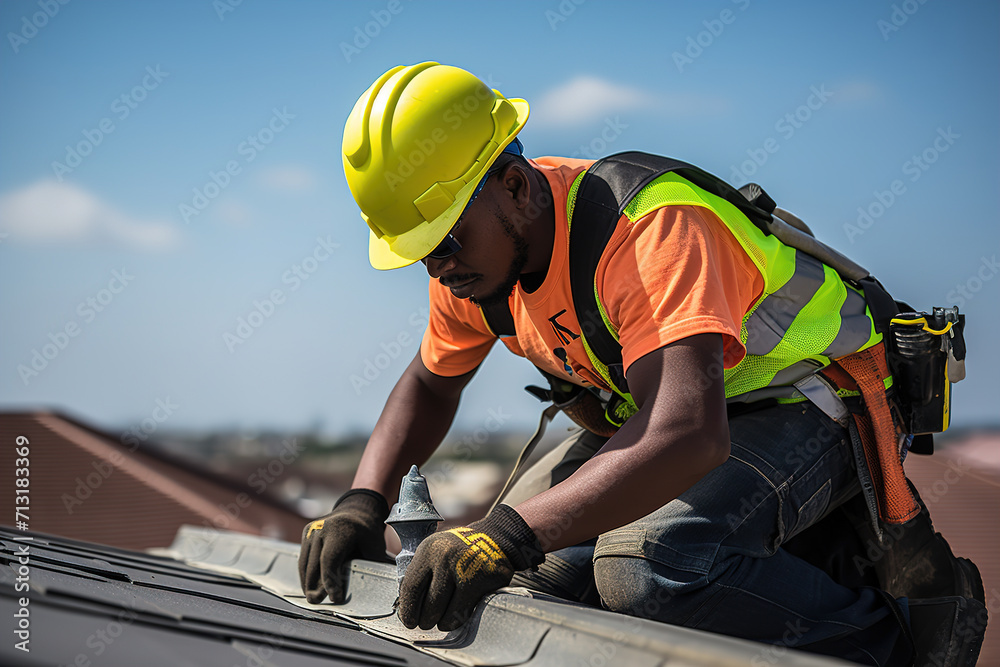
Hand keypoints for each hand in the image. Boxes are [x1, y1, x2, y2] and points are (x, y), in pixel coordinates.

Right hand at [298, 488, 390, 603]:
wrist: (357, 510)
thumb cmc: (368, 532)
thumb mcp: (374, 546)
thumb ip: (370, 564)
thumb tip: (373, 589)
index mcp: (341, 529)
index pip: (329, 560)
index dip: (330, 581)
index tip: (335, 598)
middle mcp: (322, 528)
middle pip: (315, 564)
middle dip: (316, 586)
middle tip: (318, 603)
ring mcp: (312, 530)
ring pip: (305, 563)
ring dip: (307, 583)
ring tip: (313, 599)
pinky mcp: (306, 533)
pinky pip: (303, 558)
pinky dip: (305, 574)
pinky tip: (310, 586)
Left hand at [398, 504, 544, 630]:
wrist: (493, 538)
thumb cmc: (457, 549)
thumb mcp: (434, 550)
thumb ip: (420, 573)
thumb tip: (406, 605)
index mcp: (429, 549)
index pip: (411, 586)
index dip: (408, 609)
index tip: (408, 620)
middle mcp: (447, 558)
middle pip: (429, 603)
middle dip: (424, 619)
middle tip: (424, 623)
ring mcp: (467, 570)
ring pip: (446, 612)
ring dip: (440, 622)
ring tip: (439, 621)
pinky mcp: (483, 582)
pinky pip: (464, 612)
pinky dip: (456, 620)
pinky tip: (453, 616)